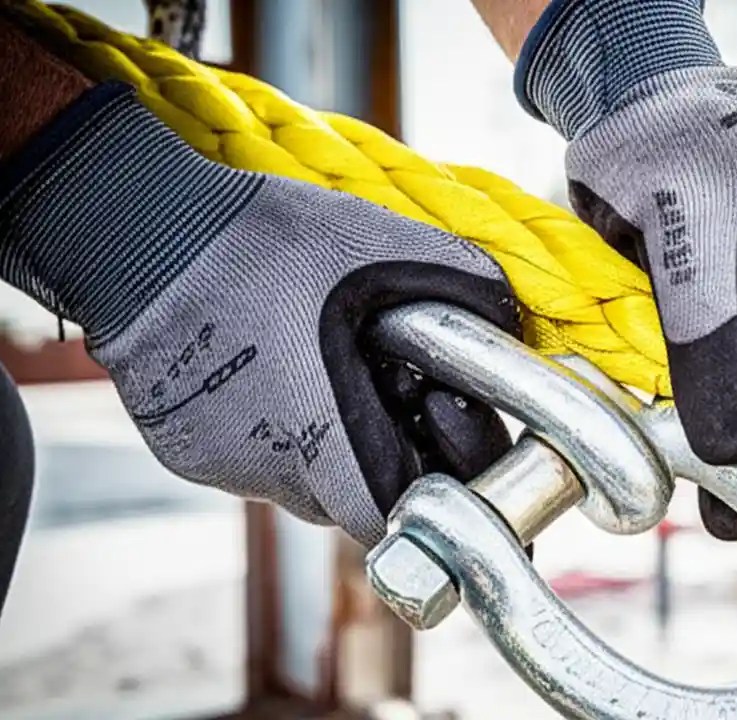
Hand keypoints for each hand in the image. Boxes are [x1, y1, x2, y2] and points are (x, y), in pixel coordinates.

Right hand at [0, 84, 515, 546]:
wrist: (135, 228)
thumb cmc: (260, 241)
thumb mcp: (382, 244)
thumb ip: (463, 284)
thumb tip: (510, 318)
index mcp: (325, 447)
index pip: (405, 516)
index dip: (442, 479)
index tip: (444, 414)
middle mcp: (270, 479)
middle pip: (362, 491)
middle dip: (394, 439)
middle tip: (396, 370)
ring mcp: (221, 469)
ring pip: (309, 474)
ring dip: (338, 430)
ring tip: (333, 354)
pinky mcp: (185, 451)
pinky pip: (259, 454)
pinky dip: (285, 420)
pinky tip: (280, 356)